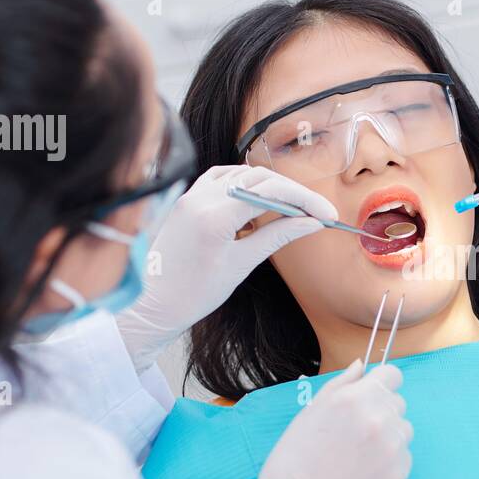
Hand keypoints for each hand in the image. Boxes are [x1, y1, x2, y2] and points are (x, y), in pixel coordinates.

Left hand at [115, 165, 336, 371]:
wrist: (153, 303)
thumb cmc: (193, 292)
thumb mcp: (242, 264)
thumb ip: (277, 236)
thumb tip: (311, 223)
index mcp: (214, 216)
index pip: (271, 192)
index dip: (304, 200)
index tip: (326, 213)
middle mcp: (200, 198)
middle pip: (260, 179)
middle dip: (292, 193)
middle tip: (315, 212)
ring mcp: (190, 195)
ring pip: (241, 175)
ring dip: (270, 187)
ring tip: (289, 210)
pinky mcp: (186, 199)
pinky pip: (220, 178)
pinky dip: (244, 184)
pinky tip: (256, 200)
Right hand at [238, 360, 412, 478]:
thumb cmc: (297, 454)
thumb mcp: (312, 408)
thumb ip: (342, 383)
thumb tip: (362, 366)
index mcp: (356, 398)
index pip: (392, 375)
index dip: (382, 383)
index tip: (373, 394)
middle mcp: (379, 419)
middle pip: (398, 403)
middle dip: (381, 411)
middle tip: (355, 431)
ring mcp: (392, 448)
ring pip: (404, 430)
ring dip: (388, 435)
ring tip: (359, 452)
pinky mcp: (399, 474)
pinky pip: (404, 457)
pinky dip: (389, 461)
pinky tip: (364, 469)